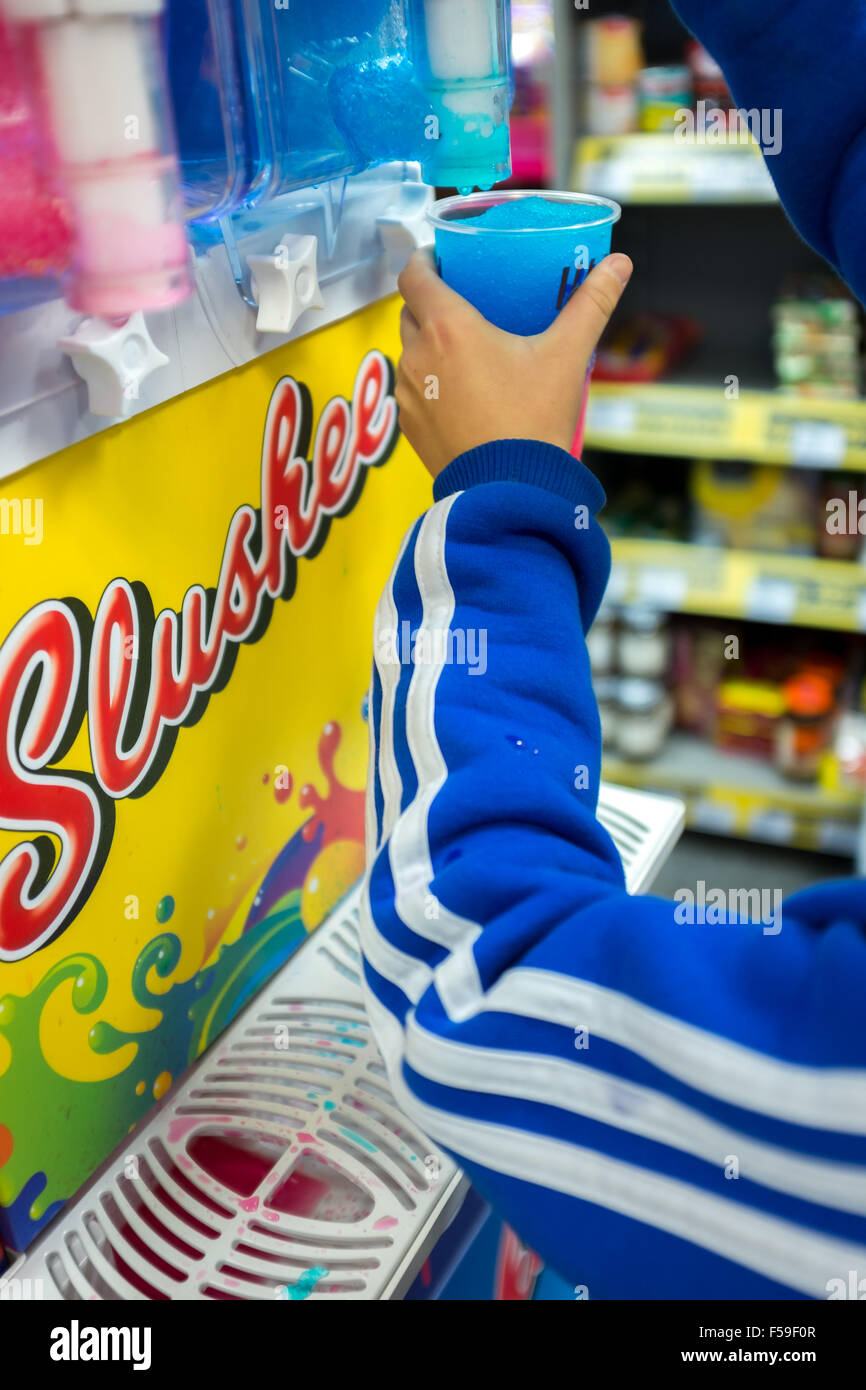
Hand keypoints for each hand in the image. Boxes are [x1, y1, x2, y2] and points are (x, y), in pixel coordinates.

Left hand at [396, 248, 633, 479]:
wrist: (509, 491)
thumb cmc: (533, 421)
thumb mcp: (567, 357)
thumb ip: (592, 304)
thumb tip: (620, 263)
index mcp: (447, 327)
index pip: (414, 275)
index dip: (424, 259)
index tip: (442, 258)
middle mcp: (417, 356)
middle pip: (410, 311)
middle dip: (431, 301)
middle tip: (465, 303)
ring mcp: (409, 393)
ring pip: (410, 352)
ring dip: (428, 344)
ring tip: (464, 349)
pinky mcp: (409, 425)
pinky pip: (413, 389)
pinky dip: (430, 381)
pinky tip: (460, 391)